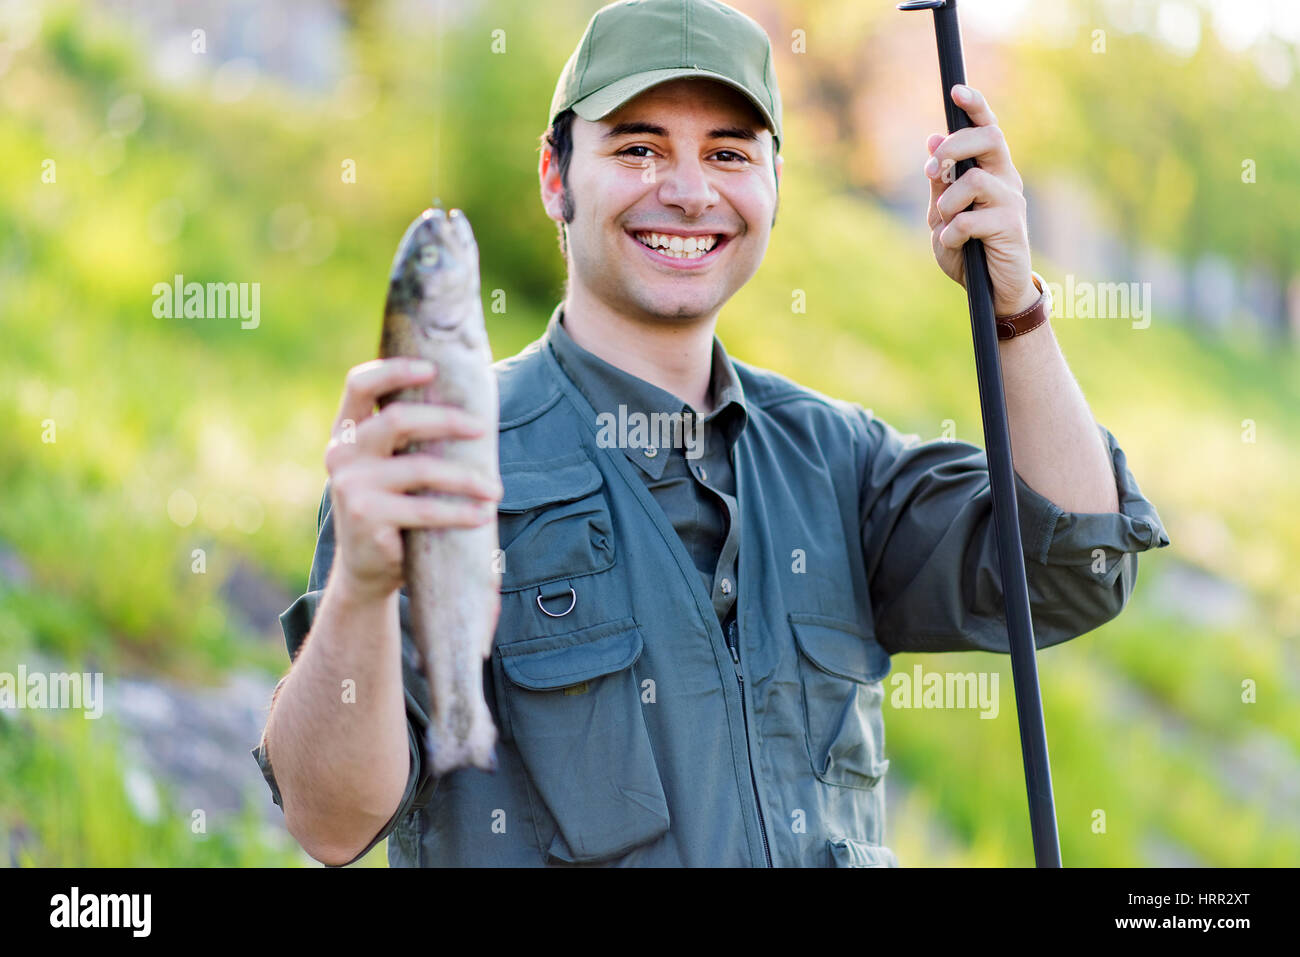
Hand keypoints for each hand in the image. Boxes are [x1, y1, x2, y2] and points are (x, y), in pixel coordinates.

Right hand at [323, 358, 502, 603]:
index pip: (359, 385)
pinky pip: (425, 509)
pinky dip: (460, 512)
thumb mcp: (394, 467)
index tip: (432, 369)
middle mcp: (342, 454)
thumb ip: (412, 439)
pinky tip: (483, 515)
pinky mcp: (366, 517)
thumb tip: (475, 410)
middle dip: (446, 420)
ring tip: (495, 489)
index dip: (393, 370)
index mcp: (348, 432)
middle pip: (396, 419)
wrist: (369, 569)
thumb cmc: (395, 509)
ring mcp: (351, 486)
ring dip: (466, 477)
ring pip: (420, 468)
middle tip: (482, 430)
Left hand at [924, 84, 1037, 316]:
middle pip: (988, 139)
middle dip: (954, 147)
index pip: (987, 129)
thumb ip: (939, 181)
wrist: (990, 292)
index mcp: (990, 172)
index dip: (975, 107)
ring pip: (974, 181)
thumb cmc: (967, 251)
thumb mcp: (942, 215)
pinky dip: (952, 234)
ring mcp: (1012, 203)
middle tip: (933, 169)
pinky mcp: (1011, 228)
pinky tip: (955, 246)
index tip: (956, 90)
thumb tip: (932, 139)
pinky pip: (969, 220)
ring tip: (945, 226)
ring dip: (947, 205)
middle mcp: (1006, 180)